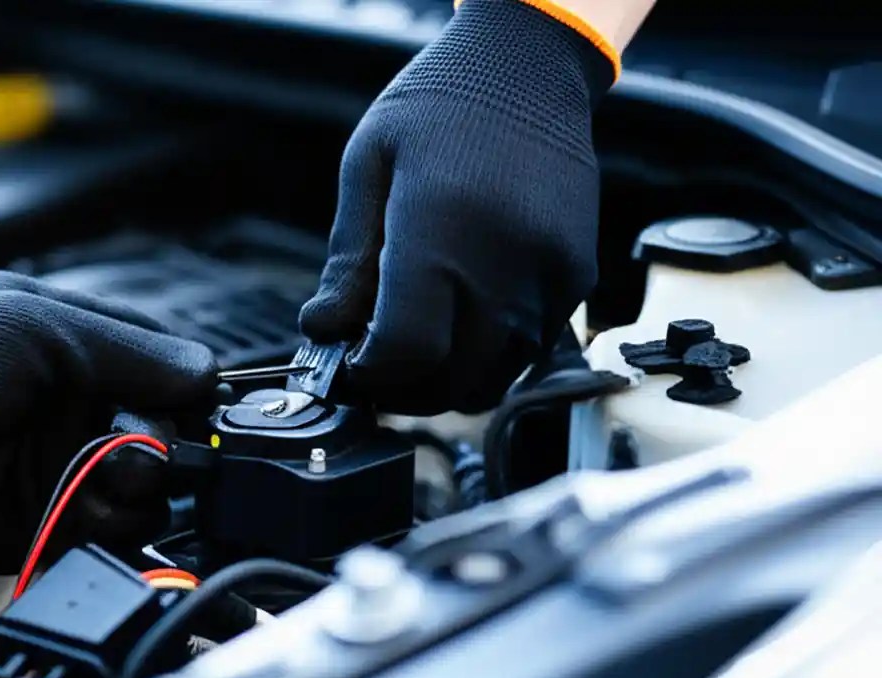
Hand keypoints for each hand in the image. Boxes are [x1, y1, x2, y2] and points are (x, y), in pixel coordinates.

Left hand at [0, 271, 217, 572]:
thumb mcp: (31, 331)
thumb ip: (127, 347)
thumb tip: (204, 372)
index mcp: (64, 333)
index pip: (159, 351)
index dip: (180, 377)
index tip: (187, 397)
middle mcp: (72, 396)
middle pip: (165, 417)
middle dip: (157, 428)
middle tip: (124, 435)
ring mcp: (65, 456)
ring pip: (153, 474)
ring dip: (137, 474)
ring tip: (98, 470)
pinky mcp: (56, 515)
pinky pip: (122, 522)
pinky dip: (114, 516)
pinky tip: (79, 503)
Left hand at [299, 0, 617, 414]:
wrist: (529, 67)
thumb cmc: (439, 107)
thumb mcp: (369, 166)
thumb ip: (348, 259)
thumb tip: (323, 328)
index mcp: (440, 233)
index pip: (405, 350)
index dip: (371, 372)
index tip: (352, 364)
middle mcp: (504, 264)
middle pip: (452, 379)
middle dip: (406, 388)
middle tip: (379, 365)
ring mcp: (549, 275)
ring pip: (497, 376)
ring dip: (452, 380)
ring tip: (421, 347)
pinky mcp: (577, 276)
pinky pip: (534, 349)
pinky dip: (494, 353)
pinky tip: (465, 319)